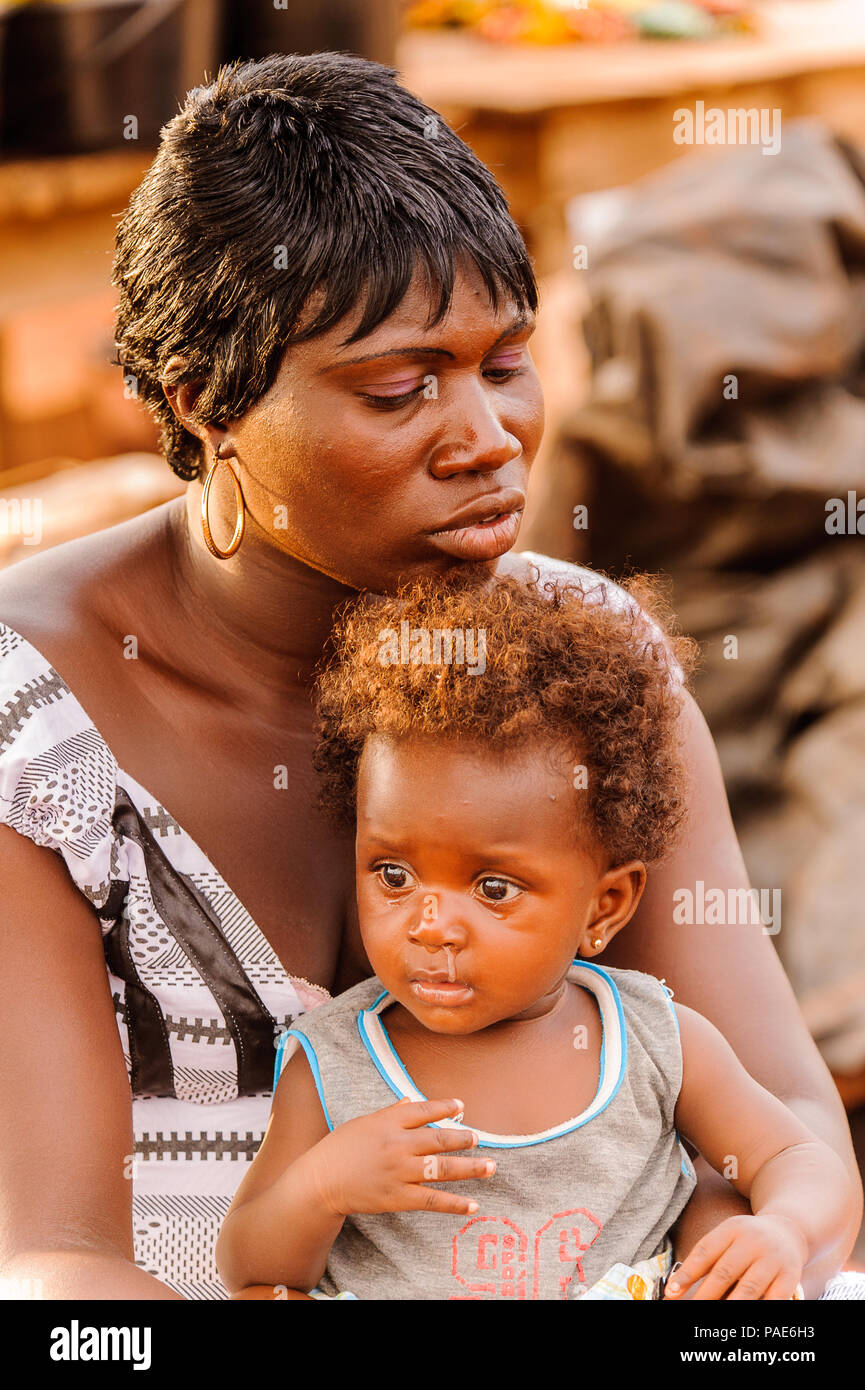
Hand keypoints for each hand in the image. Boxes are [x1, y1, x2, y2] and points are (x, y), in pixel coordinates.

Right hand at [304, 1096, 495, 1218]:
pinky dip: (454, 1203)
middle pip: (439, 1139)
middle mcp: (397, 1145)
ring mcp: (399, 1172)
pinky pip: (432, 1200)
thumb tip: (411, 1098)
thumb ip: (391, 1112)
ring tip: (491, 1167)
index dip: (445, 1107)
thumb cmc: (340, 1148)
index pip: (423, 1110)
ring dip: (470, 1169)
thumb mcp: (364, 1122)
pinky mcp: (397, 1197)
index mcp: (388, 1122)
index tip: (461, 1106)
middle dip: (464, 1139)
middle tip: (480, 1139)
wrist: (320, 1181)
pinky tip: (472, 1205)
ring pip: (442, 1168)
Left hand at [664, 1213, 807, 1300]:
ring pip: (748, 1288)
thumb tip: (677, 1286)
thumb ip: (706, 1258)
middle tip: (690, 1309)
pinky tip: (747, 1314)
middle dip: (705, 1295)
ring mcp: (773, 1259)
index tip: (671, 1292)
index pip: (705, 1252)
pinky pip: (774, 1298)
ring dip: (730, 1305)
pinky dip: (760, 1308)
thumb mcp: (727, 1236)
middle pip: (725, 1272)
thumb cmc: (748, 1239)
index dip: (687, 1274)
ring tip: (714, 1316)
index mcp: (732, 1229)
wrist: (788, 1230)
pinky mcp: (790, 1276)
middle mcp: (753, 1241)